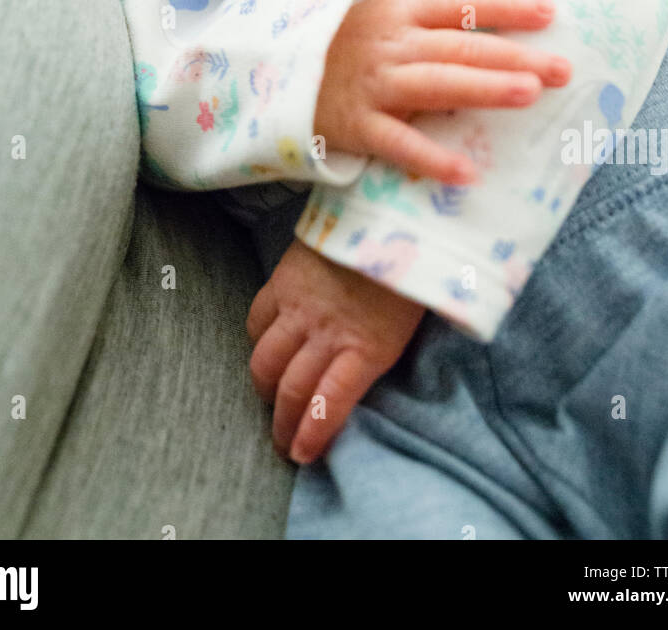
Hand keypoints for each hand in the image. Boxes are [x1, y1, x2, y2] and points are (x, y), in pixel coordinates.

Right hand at [247, 237, 424, 464]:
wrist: (394, 211)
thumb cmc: (410, 272)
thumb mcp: (406, 327)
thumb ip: (375, 357)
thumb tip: (349, 386)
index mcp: (368, 347)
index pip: (329, 404)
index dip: (311, 435)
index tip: (302, 455)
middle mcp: (329, 332)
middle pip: (293, 390)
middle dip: (284, 424)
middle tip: (282, 442)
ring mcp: (301, 306)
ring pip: (265, 361)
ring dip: (264, 388)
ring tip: (269, 398)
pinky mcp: (284, 280)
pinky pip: (257, 319)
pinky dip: (257, 340)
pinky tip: (265, 347)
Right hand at [314, 0, 570, 184]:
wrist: (267, 73)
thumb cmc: (337, 50)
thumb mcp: (377, 23)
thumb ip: (425, 29)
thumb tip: (491, 38)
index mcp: (399, 14)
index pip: (459, 4)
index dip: (504, 7)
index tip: (550, 13)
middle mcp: (391, 45)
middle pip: (460, 47)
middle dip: (514, 55)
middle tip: (561, 68)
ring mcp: (373, 84)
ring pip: (437, 84)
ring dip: (485, 87)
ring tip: (530, 95)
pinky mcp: (355, 125)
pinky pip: (399, 143)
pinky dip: (432, 158)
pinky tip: (468, 172)